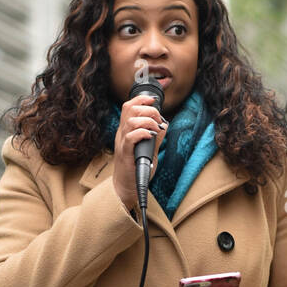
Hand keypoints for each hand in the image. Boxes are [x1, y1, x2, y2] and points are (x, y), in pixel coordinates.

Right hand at [112, 95, 168, 213]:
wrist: (127, 186)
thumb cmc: (137, 168)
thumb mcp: (149, 150)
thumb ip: (156, 137)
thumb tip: (165, 125)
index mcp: (126, 130)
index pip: (129, 106)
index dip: (141, 99)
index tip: (154, 100)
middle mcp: (122, 134)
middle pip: (129, 109)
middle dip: (147, 109)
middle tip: (158, 119)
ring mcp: (122, 143)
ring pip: (130, 122)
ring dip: (147, 121)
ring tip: (156, 129)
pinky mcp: (125, 154)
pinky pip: (131, 138)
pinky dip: (143, 133)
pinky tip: (151, 136)